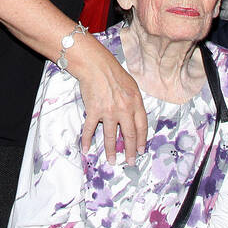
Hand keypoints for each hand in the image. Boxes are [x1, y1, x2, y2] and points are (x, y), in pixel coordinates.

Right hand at [67, 34, 148, 162]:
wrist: (96, 65)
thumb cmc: (113, 72)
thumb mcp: (132, 86)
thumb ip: (134, 102)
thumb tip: (134, 118)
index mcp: (136, 103)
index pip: (141, 126)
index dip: (141, 140)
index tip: (140, 151)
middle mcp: (124, 109)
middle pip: (129, 135)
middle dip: (130, 151)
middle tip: (129, 161)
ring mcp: (109, 111)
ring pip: (111, 136)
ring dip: (111, 151)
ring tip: (111, 161)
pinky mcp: (94, 111)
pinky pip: (90, 129)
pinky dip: (87, 140)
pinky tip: (86, 149)